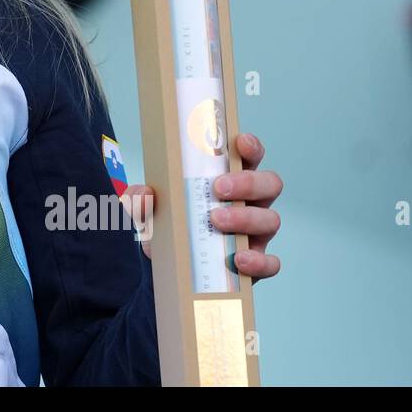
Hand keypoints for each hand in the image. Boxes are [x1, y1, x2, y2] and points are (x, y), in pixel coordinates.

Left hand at [120, 132, 282, 282]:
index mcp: (230, 180)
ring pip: (270, 220)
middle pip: (270, 184)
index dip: (251, 147)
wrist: (164, 268)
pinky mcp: (256, 262)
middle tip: (218, 188)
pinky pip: (270, 263)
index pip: (250, 157)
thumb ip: (140, 199)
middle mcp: (249, 203)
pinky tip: (239, 259)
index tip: (240, 142)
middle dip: (248, 183)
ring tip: (216, 221)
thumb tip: (145, 193)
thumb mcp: (148, 210)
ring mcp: (256, 233)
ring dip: (246, 218)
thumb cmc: (167, 227)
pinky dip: (259, 261)